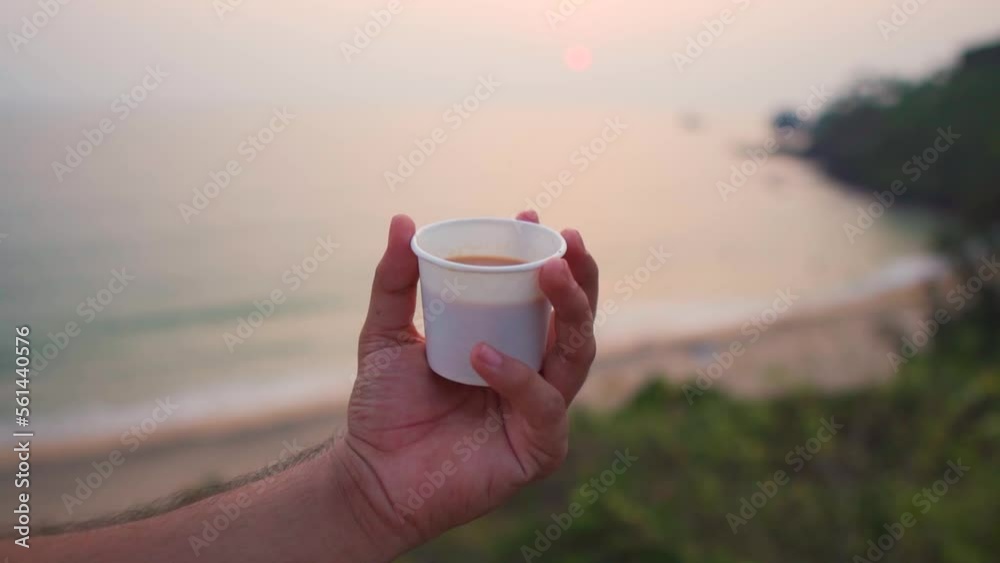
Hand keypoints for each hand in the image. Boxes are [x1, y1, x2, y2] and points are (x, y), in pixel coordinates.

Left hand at [336, 210, 598, 555]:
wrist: (371, 472)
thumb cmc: (385, 405)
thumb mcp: (386, 332)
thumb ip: (395, 280)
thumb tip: (402, 220)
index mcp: (511, 344)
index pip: (543, 296)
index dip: (547, 255)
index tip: (530, 215)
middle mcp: (534, 374)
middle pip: (576, 321)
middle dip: (579, 278)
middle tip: (563, 243)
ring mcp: (539, 411)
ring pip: (578, 356)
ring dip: (569, 311)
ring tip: (547, 274)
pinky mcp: (538, 449)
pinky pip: (542, 406)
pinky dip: (517, 377)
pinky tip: (483, 357)